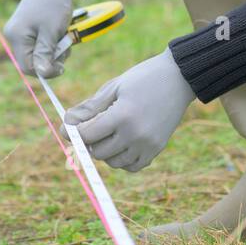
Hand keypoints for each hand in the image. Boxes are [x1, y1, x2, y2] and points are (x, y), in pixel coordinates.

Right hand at [3, 0, 76, 77]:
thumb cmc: (54, 4)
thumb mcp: (52, 32)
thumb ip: (46, 54)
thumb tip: (43, 75)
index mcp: (16, 36)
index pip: (27, 67)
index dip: (45, 71)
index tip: (62, 67)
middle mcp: (14, 35)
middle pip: (32, 61)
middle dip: (51, 58)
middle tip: (65, 46)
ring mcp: (20, 31)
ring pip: (37, 53)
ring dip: (54, 50)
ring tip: (64, 35)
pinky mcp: (28, 28)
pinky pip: (39, 44)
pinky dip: (52, 42)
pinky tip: (59, 32)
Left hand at [60, 48, 194, 171]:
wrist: (179, 78)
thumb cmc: (143, 78)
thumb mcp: (113, 87)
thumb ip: (89, 108)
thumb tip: (67, 123)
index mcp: (122, 115)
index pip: (87, 136)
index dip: (74, 132)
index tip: (70, 127)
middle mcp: (135, 135)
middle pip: (98, 152)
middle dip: (90, 141)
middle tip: (93, 126)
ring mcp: (148, 145)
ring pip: (114, 162)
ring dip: (106, 151)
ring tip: (110, 132)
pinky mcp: (157, 149)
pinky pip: (132, 166)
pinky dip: (123, 159)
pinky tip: (122, 143)